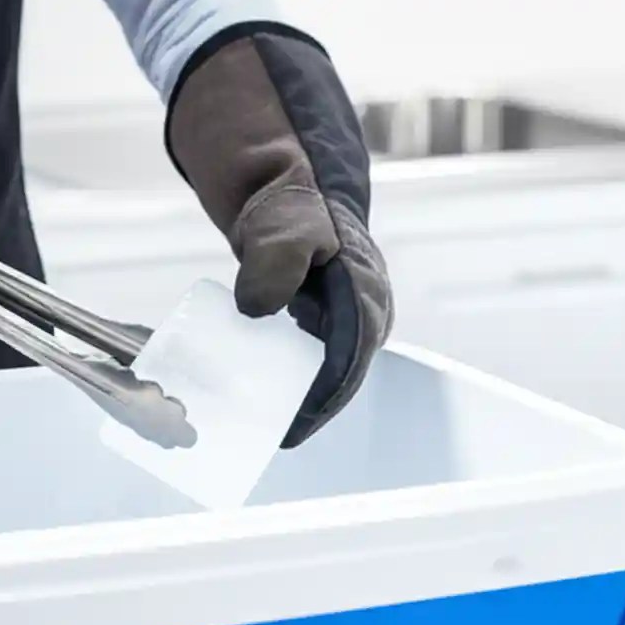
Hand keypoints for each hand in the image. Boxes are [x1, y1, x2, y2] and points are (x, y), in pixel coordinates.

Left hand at [168, 26, 393, 446]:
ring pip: (326, 372)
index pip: (347, 366)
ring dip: (298, 400)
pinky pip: (312, 360)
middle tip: (267, 440)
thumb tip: (259, 308)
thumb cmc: (290, 204)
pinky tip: (261, 394)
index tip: (286, 432)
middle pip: (339, 378)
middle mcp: (365, 314)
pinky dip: (290, 380)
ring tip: (262, 428)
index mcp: (364, 298)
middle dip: (307, 411)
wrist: (286, 184)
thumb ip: (272, 262)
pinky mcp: (326, 319)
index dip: (318, 404)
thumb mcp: (280, 226)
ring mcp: (348, 318)